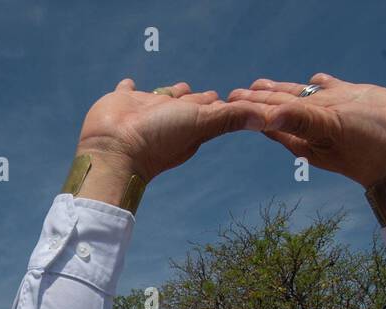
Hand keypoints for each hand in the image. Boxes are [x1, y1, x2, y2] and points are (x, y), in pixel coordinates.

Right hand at [76, 79, 269, 187]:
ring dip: (170, 92)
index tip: (234, 99)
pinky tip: (129, 83)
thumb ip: (232, 119)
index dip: (223, 105)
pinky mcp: (123, 103)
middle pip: (189, 105)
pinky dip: (128, 87)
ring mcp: (145, 111)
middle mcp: (169, 119)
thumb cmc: (160, 139)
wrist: (116, 148)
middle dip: (200, 98)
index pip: (211, 111)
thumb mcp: (202, 124)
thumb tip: (269, 120)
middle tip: (213, 94)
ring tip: (180, 86)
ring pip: (161, 98)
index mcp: (190, 125)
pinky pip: (126, 92)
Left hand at [228, 73, 385, 193]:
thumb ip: (302, 120)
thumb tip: (268, 117)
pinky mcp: (355, 99)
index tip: (229, 102)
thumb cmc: (371, 146)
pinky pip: (332, 90)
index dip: (250, 109)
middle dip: (259, 100)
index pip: (269, 118)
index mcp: (304, 135)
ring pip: (302, 98)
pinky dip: (320, 84)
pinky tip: (316, 78)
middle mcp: (316, 124)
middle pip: (280, 107)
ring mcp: (335, 111)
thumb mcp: (332, 129)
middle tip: (235, 92)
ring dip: (282, 91)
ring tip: (263, 84)